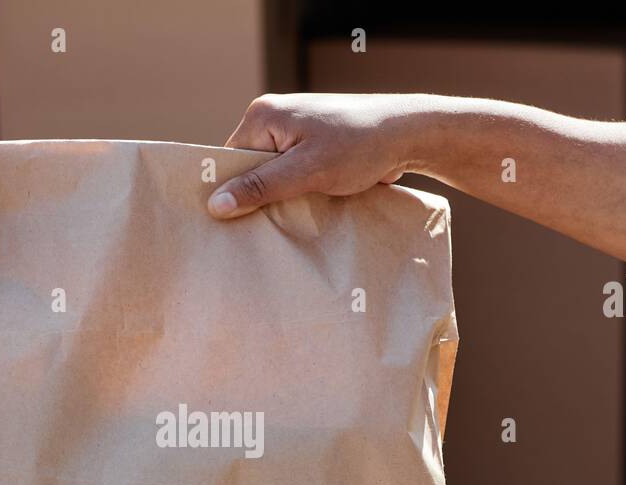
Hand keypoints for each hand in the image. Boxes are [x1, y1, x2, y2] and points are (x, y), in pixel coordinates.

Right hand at [207, 93, 420, 219]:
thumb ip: (260, 187)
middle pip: (249, 169)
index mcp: (263, 115)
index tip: (230, 226)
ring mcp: (295, 132)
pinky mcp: (313, 146)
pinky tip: (303, 212)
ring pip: (272, 176)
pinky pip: (292, 176)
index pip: (229, 161)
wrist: (410, 135)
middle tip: (260, 230)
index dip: (230, 193)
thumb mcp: (306, 171)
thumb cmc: (359, 145)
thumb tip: (215, 205)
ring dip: (280, 199)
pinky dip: (296, 194)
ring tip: (285, 222)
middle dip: (257, 198)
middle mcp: (275, 118)